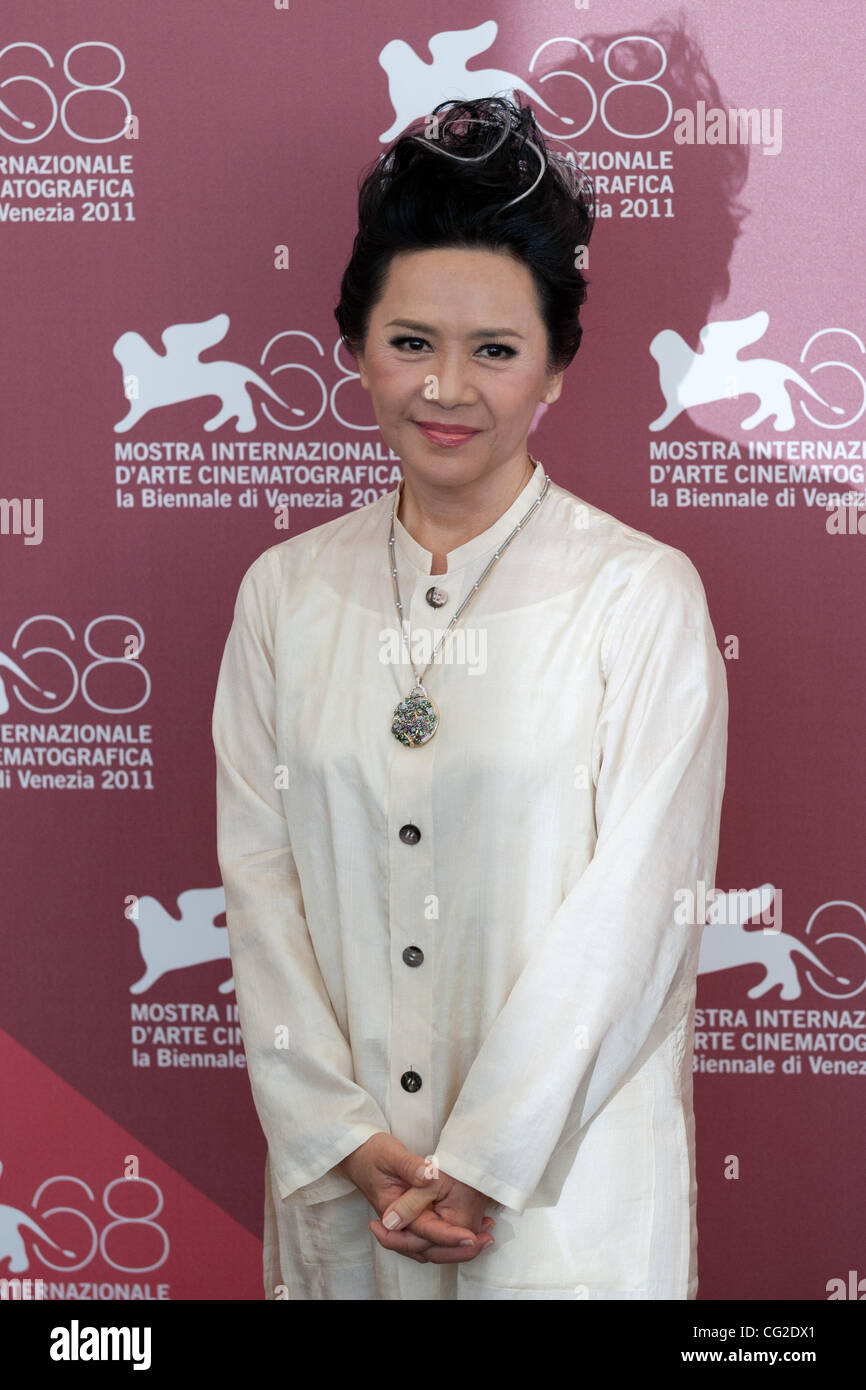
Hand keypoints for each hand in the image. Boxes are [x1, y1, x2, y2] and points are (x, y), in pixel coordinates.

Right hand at [338, 1133, 494, 1264]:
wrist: (356, 1153)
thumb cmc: (371, 1153)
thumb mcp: (391, 1154)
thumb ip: (410, 1166)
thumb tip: (429, 1176)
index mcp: (392, 1212)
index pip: (423, 1231)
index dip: (449, 1236)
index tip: (471, 1236)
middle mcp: (398, 1224)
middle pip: (429, 1249)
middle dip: (459, 1250)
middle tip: (485, 1241)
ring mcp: (404, 1223)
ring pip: (431, 1248)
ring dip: (457, 1248)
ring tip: (484, 1238)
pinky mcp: (410, 1219)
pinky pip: (431, 1237)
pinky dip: (450, 1239)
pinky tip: (470, 1230)